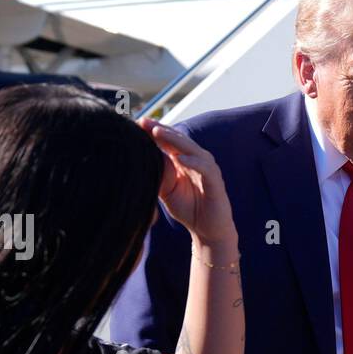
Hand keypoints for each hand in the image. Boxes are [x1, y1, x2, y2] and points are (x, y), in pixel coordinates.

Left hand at [138, 118, 237, 251]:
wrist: (208, 231)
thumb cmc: (188, 209)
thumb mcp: (166, 190)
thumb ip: (158, 174)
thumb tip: (143, 158)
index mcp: (184, 160)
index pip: (169, 141)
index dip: (154, 131)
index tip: (136, 123)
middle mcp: (197, 160)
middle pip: (179, 139)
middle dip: (161, 129)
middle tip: (144, 122)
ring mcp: (207, 170)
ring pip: (192, 149)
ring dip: (175, 140)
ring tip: (158, 133)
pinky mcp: (216, 183)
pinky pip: (206, 169)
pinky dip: (194, 162)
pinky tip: (181, 159)